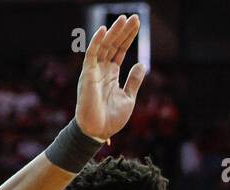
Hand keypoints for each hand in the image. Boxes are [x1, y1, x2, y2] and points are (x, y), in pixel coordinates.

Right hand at [75, 14, 145, 141]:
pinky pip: (91, 54)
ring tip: (124, 19)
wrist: (98, 132)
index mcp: (111, 74)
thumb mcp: (128, 98)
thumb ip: (134, 81)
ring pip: (104, 46)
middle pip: (113, 45)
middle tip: (134, 18)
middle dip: (123, 31)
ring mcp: (94, 71)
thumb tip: (141, 63)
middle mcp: (102, 69)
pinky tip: (104, 30)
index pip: (120, 51)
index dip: (128, 37)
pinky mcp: (87, 74)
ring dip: (114, 32)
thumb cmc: (111, 119)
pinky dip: (97, 41)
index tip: (137, 25)